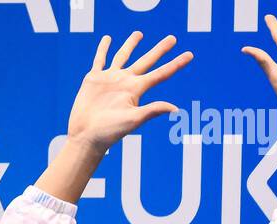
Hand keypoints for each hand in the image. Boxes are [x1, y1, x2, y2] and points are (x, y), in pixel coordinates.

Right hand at [66, 31, 192, 149]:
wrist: (86, 135)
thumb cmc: (109, 132)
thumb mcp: (133, 120)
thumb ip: (153, 110)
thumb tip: (176, 109)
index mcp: (136, 90)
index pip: (161, 74)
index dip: (176, 64)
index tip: (190, 55)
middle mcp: (125, 82)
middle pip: (147, 61)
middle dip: (160, 50)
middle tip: (173, 38)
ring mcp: (110, 79)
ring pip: (123, 56)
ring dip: (131, 44)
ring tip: (139, 34)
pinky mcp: (94, 79)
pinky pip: (100, 60)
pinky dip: (103, 49)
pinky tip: (107, 40)